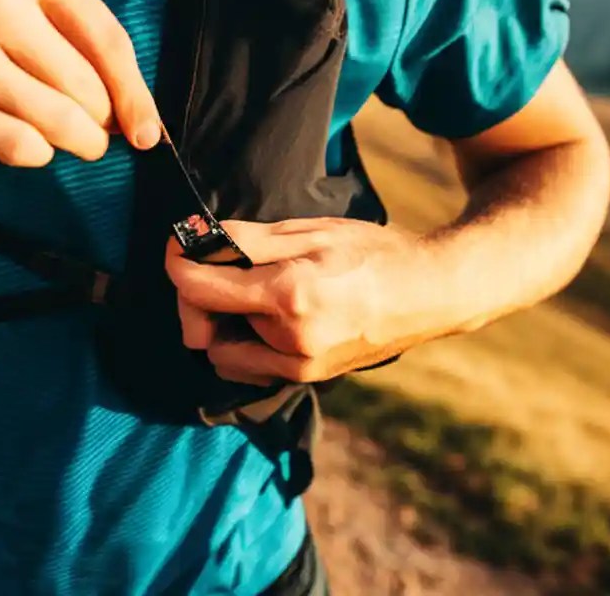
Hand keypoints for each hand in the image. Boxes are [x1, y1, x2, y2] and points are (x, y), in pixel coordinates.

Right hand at [0, 0, 160, 164]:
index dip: (136, 93)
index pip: (107, 39)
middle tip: (100, 129)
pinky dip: (35, 151)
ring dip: (77, 141)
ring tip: (77, 140)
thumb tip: (117, 78)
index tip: (148, 127)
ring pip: (56, 123)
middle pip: (86, 88)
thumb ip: (56, 2)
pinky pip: (15, 145)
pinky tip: (32, 141)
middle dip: (103, 120)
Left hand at [166, 218, 450, 385]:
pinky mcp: (305, 378)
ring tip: (242, 291)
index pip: (198, 289)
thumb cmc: (374, 253)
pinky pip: (249, 368)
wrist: (431, 294)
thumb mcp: (311, 231)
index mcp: (288, 297)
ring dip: (217, 324)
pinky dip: (240, 344)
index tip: (181, 242)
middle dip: (195, 295)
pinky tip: (262, 316)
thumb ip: (248, 240)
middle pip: (202, 325)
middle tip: (212, 264)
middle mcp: (288, 342)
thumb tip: (196, 238)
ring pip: (221, 353)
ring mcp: (298, 367)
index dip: (178, 261)